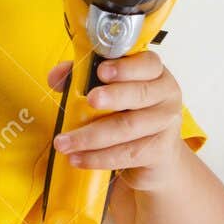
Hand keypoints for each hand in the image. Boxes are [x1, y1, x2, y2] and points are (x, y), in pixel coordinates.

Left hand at [47, 50, 185, 191]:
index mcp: (154, 73)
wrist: (156, 154)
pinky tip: (79, 159)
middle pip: (139, 94)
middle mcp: (166, 95)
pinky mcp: (160, 150)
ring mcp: (166, 123)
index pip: (147, 64)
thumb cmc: (128, 113)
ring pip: (128, 127)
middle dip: (112, 97)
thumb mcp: (108, 90)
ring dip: (92, 136)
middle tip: (88, 101)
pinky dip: (99, 158)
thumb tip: (57, 76)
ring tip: (64, 142)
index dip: (125, 67)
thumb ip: (82, 77)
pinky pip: (127, 153)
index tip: (102, 71)